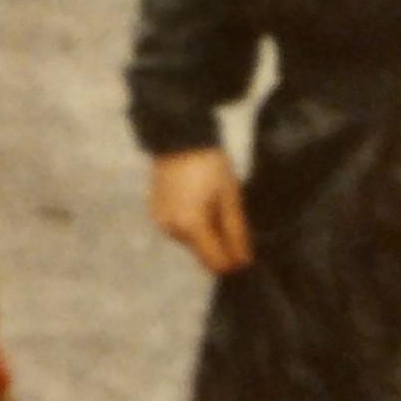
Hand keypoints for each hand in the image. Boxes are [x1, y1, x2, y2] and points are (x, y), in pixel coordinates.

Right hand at [148, 146, 253, 274]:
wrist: (180, 138)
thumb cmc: (210, 164)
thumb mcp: (230, 197)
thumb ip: (236, 232)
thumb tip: (243, 260)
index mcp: (192, 225)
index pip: (215, 262)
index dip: (232, 261)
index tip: (245, 251)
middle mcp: (172, 229)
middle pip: (202, 252)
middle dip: (218, 241)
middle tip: (227, 211)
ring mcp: (161, 221)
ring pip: (191, 240)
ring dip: (204, 230)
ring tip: (211, 200)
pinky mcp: (156, 213)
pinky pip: (179, 228)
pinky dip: (191, 221)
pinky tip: (198, 198)